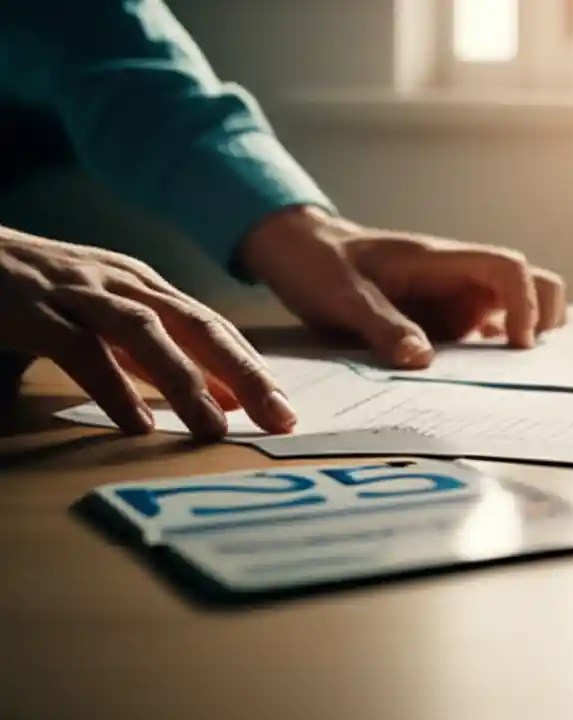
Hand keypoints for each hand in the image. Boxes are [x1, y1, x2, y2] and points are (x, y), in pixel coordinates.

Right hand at [0, 226, 295, 438]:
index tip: (286, 409)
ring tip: (214, 428)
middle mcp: (121, 282)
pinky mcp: (29, 309)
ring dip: (185, 381)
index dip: (252, 367)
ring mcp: (76, 291)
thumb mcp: (102, 319)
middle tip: (279, 418)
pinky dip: (111, 386)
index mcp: (143, 285)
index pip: (214, 327)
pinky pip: (79, 348)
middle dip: (245, 373)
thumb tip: (217, 398)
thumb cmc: (34, 291)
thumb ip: (152, 359)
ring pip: (145, 332)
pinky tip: (136, 423)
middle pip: (199, 325)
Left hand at [238, 207, 567, 367]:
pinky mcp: (445, 325)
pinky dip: (491, 363)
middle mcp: (460, 279)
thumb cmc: (320, 263)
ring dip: (519, 343)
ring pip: (514, 315)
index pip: (509, 268)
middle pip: (532, 285)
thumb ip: (382, 325)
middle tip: (526, 365)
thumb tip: (421, 361)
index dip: (525, 303)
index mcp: (442, 260)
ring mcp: (456, 302)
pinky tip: (478, 393)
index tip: (517, 343)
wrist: (298, 253)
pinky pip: (481, 341)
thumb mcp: (342, 295)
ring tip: (507, 384)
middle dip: (543, 318)